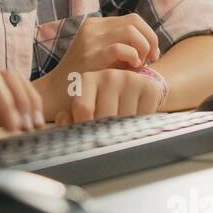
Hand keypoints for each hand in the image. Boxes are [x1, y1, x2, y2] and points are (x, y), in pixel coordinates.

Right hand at [34, 14, 159, 115]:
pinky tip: (132, 69)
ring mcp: (90, 41)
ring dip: (143, 48)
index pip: (133, 19)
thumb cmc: (85, 79)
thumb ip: (122, 46)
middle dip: (150, 40)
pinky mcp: (90, 56)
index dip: (148, 35)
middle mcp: (93, 28)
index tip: (151, 56)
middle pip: (135, 21)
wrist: (55, 94)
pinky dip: (133, 57)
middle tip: (150, 60)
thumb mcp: (102, 55)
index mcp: (96, 25)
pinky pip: (120, 48)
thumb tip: (151, 46)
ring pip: (131, 31)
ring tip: (140, 65)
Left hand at [45, 68, 165, 125]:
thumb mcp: (86, 107)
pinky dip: (138, 126)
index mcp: (87, 79)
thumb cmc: (105, 102)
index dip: (85, 127)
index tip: (89, 134)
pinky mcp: (149, 88)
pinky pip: (142, 118)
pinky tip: (134, 120)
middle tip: (106, 136)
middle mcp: (109, 75)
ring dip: (122, 131)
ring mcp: (130, 80)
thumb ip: (69, 116)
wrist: (135, 89)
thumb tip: (63, 118)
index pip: (84, 108)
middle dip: (104, 132)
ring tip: (120, 127)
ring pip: (124, 120)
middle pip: (104, 116)